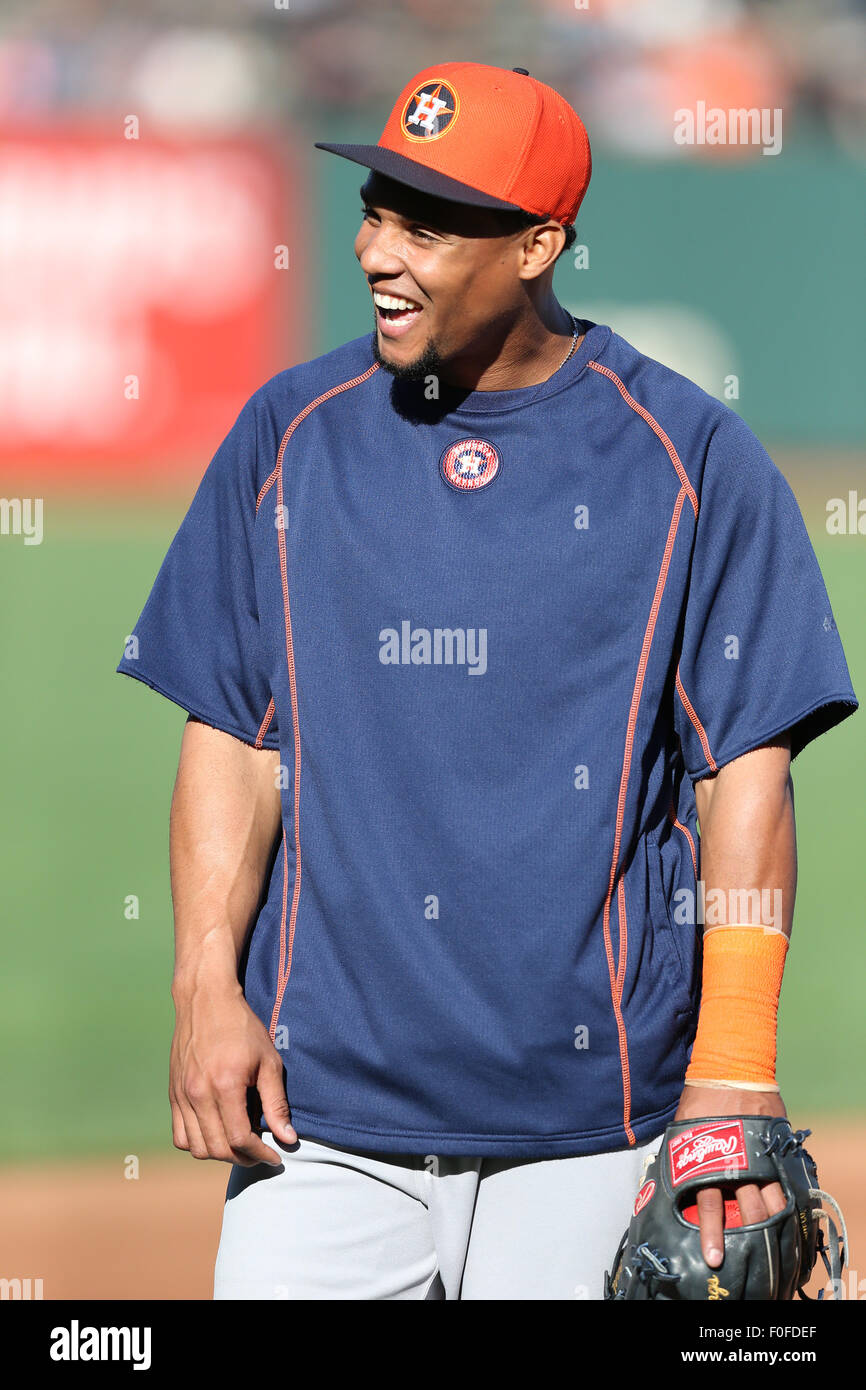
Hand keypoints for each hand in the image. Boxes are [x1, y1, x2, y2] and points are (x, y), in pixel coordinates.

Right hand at [169, 977, 296, 1166]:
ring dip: (220, 1154)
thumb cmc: (242, 1028)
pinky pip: (179, 1135)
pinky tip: (216, 1133)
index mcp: (225, 1085)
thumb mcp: (268, 1061)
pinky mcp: (173, 1094)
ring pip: (197, 1148)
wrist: (206, 1000)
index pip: (240, 1139)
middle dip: (243, 1158)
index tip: (275, 1156)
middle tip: (260, 1152)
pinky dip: (197, 1144)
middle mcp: (198, 1094)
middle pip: (218, 1149)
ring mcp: (182, 1095)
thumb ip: (276, 1103)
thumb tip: (288, 1138)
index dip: (260, 1154)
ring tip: (239, 1144)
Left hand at [674, 1084, 787, 1267]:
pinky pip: (786, 1180)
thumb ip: (681, 1160)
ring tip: (775, 1245)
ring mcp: (761, 1155)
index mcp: (708, 1159)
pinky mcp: (777, 1147)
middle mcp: (737, 1162)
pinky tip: (790, 1217)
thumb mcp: (683, 1132)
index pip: (708, 1204)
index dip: (711, 1232)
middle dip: (749, 1237)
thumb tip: (666, 1186)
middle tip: (750, 1260)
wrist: (730, 1068)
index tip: (713, 1256)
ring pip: (772, 1199)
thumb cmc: (700, 1101)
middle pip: (746, 1209)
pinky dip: (789, 1201)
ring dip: (773, 1224)